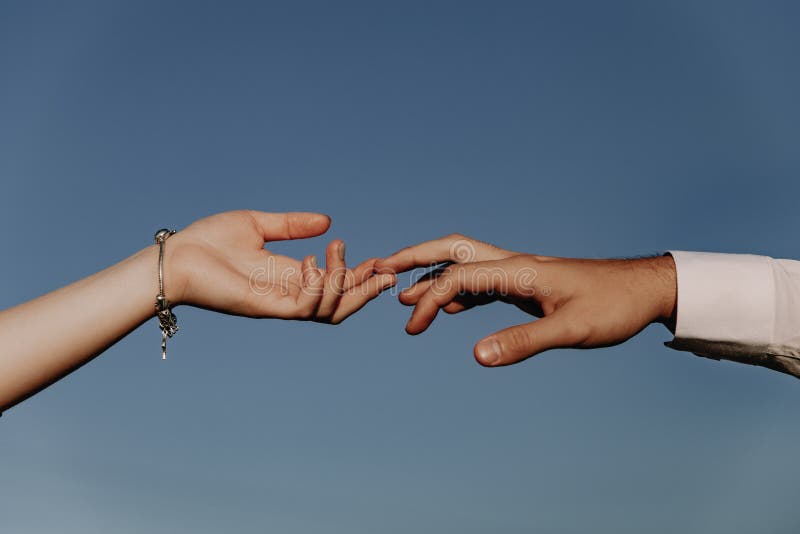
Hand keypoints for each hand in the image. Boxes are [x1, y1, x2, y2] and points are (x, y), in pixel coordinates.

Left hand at [168, 210, 395, 322]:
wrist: (177, 256)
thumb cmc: (208, 241)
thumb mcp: (258, 225)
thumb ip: (292, 225)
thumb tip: (327, 221)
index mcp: (288, 276)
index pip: (334, 284)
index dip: (359, 276)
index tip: (379, 261)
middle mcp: (288, 294)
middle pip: (339, 306)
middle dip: (366, 291)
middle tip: (385, 271)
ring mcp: (278, 304)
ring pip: (327, 309)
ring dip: (341, 282)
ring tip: (335, 251)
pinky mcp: (264, 307)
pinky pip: (303, 307)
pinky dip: (315, 287)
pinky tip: (311, 262)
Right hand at [375, 235, 675, 366]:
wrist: (645, 289)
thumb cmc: (613, 306)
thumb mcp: (571, 329)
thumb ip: (523, 342)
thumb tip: (477, 357)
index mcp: (519, 270)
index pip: (458, 276)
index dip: (428, 299)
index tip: (412, 328)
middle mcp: (514, 264)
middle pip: (453, 250)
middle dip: (415, 258)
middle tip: (380, 268)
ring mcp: (519, 273)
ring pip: (465, 265)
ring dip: (433, 276)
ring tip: (403, 295)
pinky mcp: (527, 285)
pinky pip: (483, 283)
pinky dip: (458, 293)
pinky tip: (449, 311)